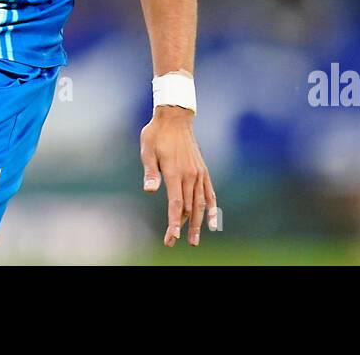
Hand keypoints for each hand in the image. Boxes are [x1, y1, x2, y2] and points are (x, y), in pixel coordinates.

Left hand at [140, 106, 217, 246]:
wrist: (175, 118)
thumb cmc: (157, 134)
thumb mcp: (147, 149)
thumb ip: (150, 171)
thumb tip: (150, 190)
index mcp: (174, 172)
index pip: (176, 204)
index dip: (174, 222)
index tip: (172, 237)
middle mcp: (189, 175)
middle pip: (188, 208)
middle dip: (181, 227)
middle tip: (173, 242)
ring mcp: (198, 173)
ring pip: (199, 204)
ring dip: (197, 223)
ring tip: (194, 240)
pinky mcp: (203, 171)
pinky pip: (210, 193)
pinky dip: (211, 209)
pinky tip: (212, 223)